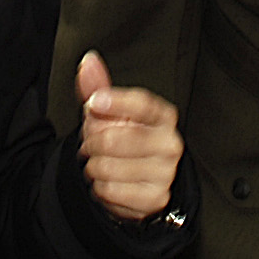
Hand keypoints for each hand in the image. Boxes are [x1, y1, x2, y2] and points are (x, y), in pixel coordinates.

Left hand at [73, 52, 181, 219]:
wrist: (134, 181)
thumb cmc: (123, 138)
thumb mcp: (110, 111)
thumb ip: (98, 86)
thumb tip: (89, 61)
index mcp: (163, 116)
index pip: (142, 104)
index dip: (115, 102)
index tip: (94, 103)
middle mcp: (170, 143)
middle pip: (115, 139)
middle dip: (92, 142)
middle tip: (93, 143)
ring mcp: (166, 173)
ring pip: (108, 167)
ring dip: (93, 167)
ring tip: (101, 163)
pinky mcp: (155, 198)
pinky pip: (110, 191)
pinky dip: (100, 188)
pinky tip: (109, 182)